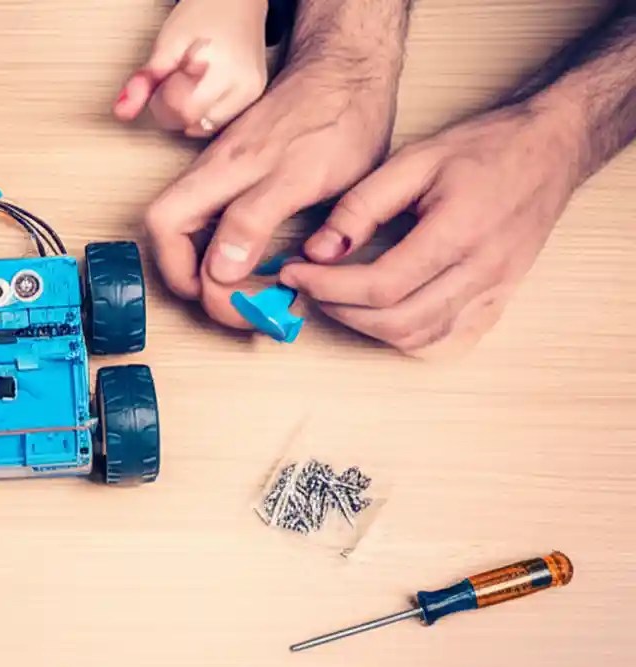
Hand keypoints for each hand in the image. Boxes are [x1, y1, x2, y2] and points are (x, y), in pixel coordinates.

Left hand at [115, 0, 268, 136]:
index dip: (163, 100)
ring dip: (188, 111)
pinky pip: (218, 121)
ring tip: (192, 79)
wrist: (236, 1)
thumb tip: (122, 112)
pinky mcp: (253, 98)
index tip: (164, 79)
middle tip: (177, 75)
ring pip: (204, 126)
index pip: (182, 112)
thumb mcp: (166, 44)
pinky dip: (203, 110)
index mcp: (223, 69)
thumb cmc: (202, 15)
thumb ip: (145, 79)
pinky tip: (203, 88)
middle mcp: (244, 86)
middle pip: (192, 122)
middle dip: (174, 106)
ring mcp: (252, 94)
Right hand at [143, 52, 401, 327]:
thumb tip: (217, 269)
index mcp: (220, 176)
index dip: (193, 281)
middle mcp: (214, 178)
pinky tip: (265, 266)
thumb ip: (254, 219)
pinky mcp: (244, 180)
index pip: (167, 234)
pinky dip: (236, 256)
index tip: (239, 305)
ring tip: (256, 296)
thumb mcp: (302, 174)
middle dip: (196, 285)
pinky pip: (220, 225)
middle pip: (170, 239)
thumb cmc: (336, 116)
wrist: (353, 73)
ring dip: (217, 274)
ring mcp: (226, 179)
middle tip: (242, 308)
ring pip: (195, 235)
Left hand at [279, 105, 582, 355]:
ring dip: (368, 327)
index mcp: (459, 231)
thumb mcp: (415, 158)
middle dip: (340, 309)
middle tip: (310, 285)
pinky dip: (408, 338)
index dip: (328, 286)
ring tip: (338, 297)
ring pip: (420, 338)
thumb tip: (317, 249)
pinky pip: (449, 341)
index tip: (294, 272)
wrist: (551, 148)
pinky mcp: (501, 300)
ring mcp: (496, 291)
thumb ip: (362, 205)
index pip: (381, 285)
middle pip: (397, 321)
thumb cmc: (486, 146)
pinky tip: (383, 315)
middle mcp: (482, 270)